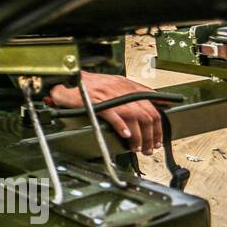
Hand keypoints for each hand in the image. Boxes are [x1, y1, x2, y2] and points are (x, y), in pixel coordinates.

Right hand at [46, 72, 163, 155]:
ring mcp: (109, 95)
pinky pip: (114, 115)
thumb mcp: (113, 83)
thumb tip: (152, 99)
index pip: (152, 103)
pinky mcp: (97, 102)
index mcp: (126, 84)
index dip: (158, 123)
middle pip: (147, 114)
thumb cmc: (88, 84)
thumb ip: (131, 91)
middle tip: (149, 147)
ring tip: (137, 147)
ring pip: (135, 117)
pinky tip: (125, 136)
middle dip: (152, 135)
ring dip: (139, 136)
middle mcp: (121, 88)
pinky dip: (122, 127)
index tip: (159, 136)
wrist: (67, 79)